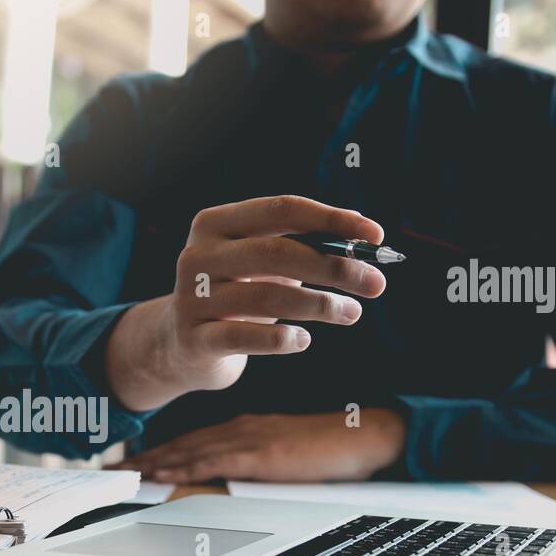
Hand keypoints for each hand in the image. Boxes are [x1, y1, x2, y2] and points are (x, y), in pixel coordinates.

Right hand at [104, 196, 386, 410]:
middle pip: (278, 252)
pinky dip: (284, 339)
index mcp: (214, 223)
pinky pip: (248, 338)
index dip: (331, 220)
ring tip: (351, 312)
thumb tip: (364, 236)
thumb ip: (302, 245)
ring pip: (269, 297)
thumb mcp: (261, 263)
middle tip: (375, 283)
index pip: (281, 210)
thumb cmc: (236, 295)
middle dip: (334, 267)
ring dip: (321, 305)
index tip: (375, 235)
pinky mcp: (195, 340)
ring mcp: (191, 299)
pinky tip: (303, 340)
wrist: (180, 345)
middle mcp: (197, 256)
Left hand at [116, 409, 406, 483]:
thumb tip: (229, 478)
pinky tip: (162, 472)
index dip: (157, 451)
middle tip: (110, 468)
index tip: (130, 461)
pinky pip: (213, 461)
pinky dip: (183, 466)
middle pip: (180, 444)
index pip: (190, 441)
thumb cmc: (331, 448)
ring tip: (122, 472)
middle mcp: (239, 430)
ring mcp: (249, 440)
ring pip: (188, 451)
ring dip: (152, 462)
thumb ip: (256, 460)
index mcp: (244, 428)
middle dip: (142, 457)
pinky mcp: (261, 455)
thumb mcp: (285, 453)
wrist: (365, 436)